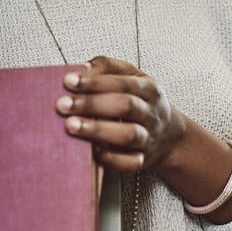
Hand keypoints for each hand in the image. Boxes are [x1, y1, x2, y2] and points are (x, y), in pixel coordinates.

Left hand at [56, 55, 187, 171]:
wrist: (169, 136)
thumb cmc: (141, 101)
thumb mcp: (133, 77)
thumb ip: (109, 68)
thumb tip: (82, 68)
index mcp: (149, 88)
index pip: (123, 82)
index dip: (95, 81)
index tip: (68, 81)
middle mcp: (151, 112)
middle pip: (125, 106)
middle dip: (92, 104)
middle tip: (62, 105)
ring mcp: (148, 137)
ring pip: (128, 134)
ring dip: (98, 130)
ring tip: (71, 126)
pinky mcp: (143, 159)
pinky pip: (129, 162)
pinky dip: (111, 158)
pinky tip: (91, 151)